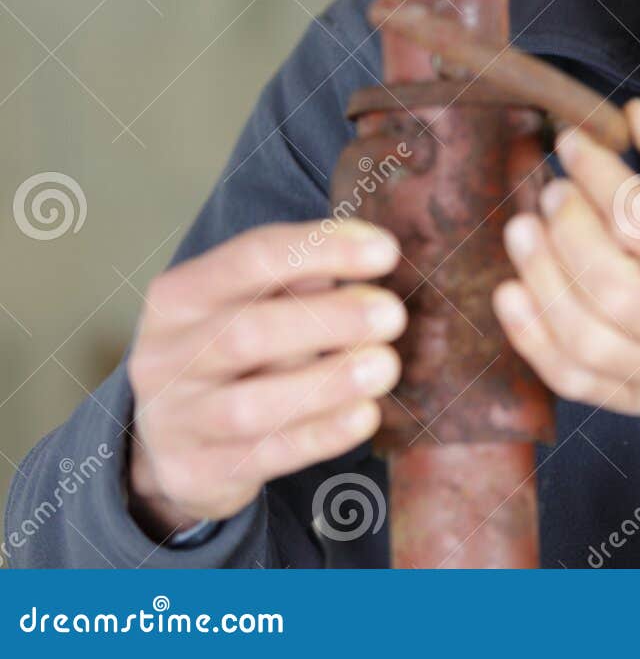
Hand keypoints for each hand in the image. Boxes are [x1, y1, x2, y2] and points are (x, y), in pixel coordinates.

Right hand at [125, 220, 405, 536]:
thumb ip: (300, 281)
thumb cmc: (230, 356)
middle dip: (328, 320)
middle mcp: (165, 356)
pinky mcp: (196, 472)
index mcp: (179, 297)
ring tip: (386, 366)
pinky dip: (321, 435)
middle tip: (393, 315)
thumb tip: (372, 252)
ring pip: (249, 405)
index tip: (386, 251)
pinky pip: (265, 455)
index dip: (321, 249)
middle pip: (247, 332)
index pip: (250, 258)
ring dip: (327, 383)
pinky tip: (365, 414)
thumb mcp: (249, 306)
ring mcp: (174, 420)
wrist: (167, 442)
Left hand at [492, 100, 639, 421]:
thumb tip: (635, 116)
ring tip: (522, 229)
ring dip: (540, 279)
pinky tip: (513, 291)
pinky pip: (574, 381)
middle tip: (549, 190)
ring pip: (586, 340)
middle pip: (614, 288)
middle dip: (566, 230)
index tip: (573, 143)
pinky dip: (531, 338)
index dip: (599, 178)